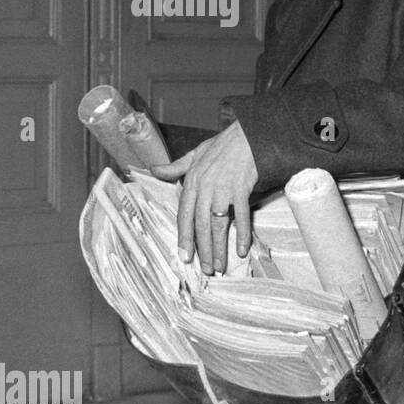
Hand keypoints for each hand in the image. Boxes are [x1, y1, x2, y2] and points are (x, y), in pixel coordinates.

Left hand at [151, 121, 257, 274]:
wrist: (249, 134)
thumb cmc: (225, 144)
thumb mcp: (196, 153)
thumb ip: (176, 166)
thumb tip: (154, 169)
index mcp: (193, 181)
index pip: (185, 215)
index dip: (185, 237)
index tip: (185, 256)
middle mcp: (205, 188)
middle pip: (201, 224)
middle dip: (202, 249)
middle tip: (205, 269)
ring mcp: (223, 189)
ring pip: (218, 224)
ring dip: (219, 246)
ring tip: (220, 265)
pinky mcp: (241, 189)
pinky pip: (241, 215)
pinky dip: (242, 233)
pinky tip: (241, 248)